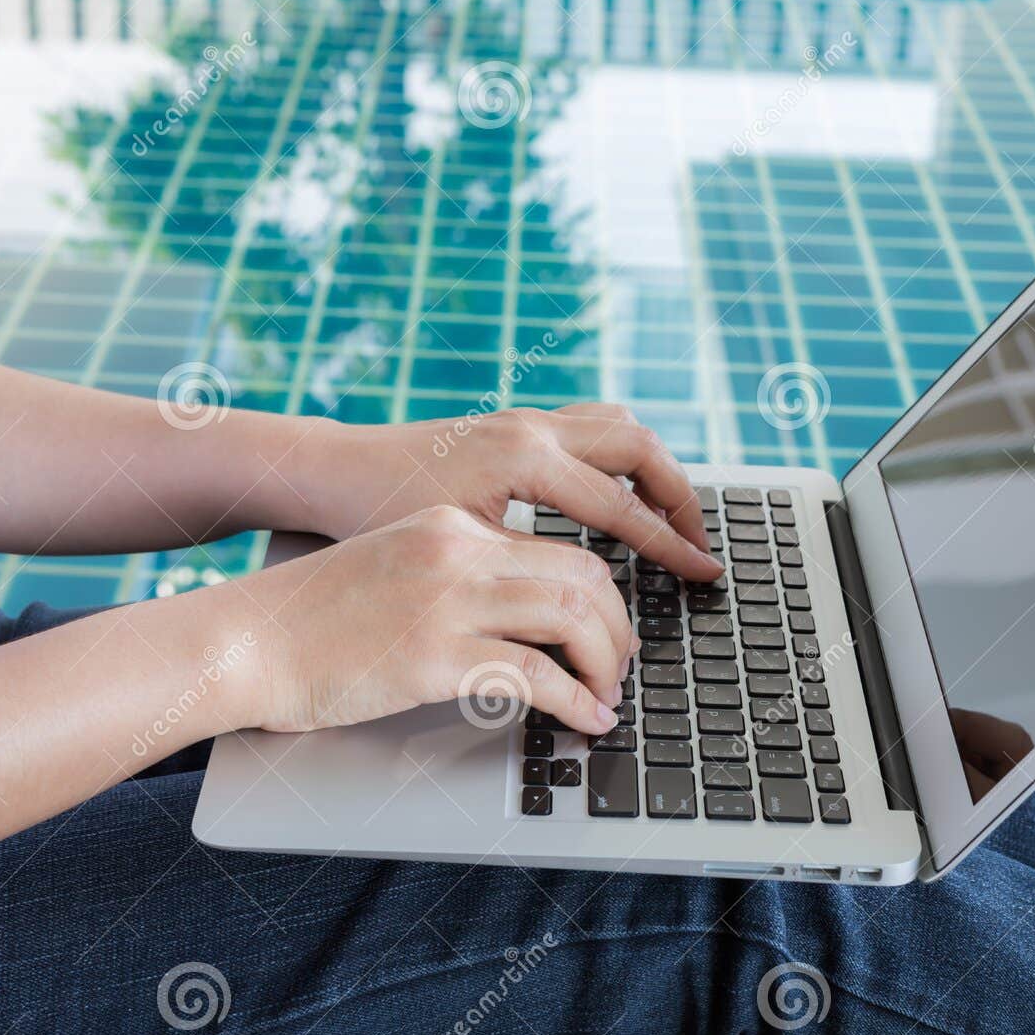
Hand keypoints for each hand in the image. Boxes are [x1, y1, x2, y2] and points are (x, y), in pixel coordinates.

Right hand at [237, 505, 634, 735]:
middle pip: (583, 576)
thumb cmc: (309, 619)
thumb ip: (457, 582)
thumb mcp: (394, 571)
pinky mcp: (432, 656)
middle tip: (622, 668)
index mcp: (451, 526)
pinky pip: (535, 675)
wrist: (242, 639)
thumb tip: (520, 625)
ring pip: (571, 618)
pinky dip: (574, 701)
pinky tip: (583, 721)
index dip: (603, 598)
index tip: (612, 633)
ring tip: (607, 698)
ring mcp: (447, 600)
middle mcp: (458, 550)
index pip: (562, 550)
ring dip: (606, 665)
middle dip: (619, 629)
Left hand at [287, 404, 722, 580]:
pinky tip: (622, 493)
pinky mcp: (515, 422)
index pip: (620, 507)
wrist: (331, 469)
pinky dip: (621, 456)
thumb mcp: (459, 552)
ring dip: (655, 469)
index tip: (703, 572)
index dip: (669, 546)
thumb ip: (528, 572)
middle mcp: (531, 427)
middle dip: (680, 496)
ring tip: (674, 517)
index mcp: (523, 459)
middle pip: (640, 447)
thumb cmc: (377, 512)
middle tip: (700, 544)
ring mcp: (525, 417)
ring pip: (619, 425)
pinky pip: (592, 426)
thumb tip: (581, 616)